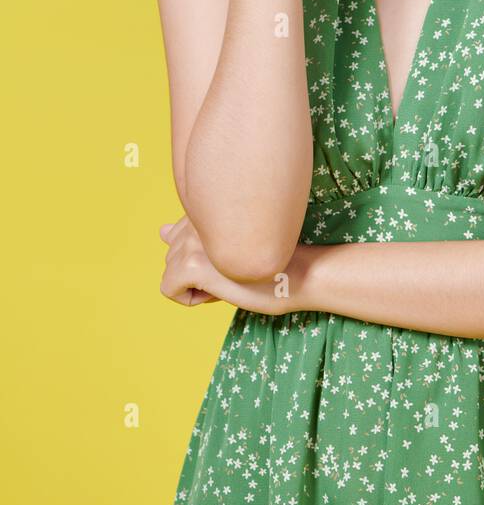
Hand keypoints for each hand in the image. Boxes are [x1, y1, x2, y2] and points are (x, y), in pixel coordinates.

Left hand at [159, 216, 313, 315]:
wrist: (302, 273)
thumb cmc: (272, 259)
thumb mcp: (228, 243)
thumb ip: (194, 234)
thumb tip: (160, 230)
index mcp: (207, 206)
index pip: (177, 234)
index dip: (202, 255)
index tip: (231, 256)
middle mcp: (197, 217)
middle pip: (172, 255)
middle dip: (195, 269)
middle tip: (233, 270)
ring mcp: (194, 239)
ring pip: (170, 272)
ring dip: (195, 283)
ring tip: (230, 278)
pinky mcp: (193, 264)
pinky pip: (169, 289)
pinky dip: (191, 299)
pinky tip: (219, 291)